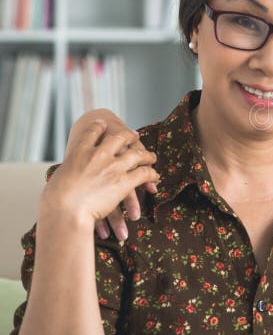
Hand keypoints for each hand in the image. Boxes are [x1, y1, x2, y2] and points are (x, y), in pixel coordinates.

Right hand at [67, 109, 155, 239]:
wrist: (65, 211)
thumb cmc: (55, 200)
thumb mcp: (58, 178)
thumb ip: (68, 173)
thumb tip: (66, 179)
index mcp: (79, 151)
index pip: (92, 131)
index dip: (99, 125)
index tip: (103, 123)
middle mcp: (98, 155)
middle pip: (119, 137)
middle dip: (128, 135)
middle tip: (134, 134)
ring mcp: (113, 167)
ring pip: (136, 154)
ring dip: (147, 155)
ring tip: (152, 157)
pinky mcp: (124, 181)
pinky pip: (144, 173)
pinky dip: (151, 174)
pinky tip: (154, 177)